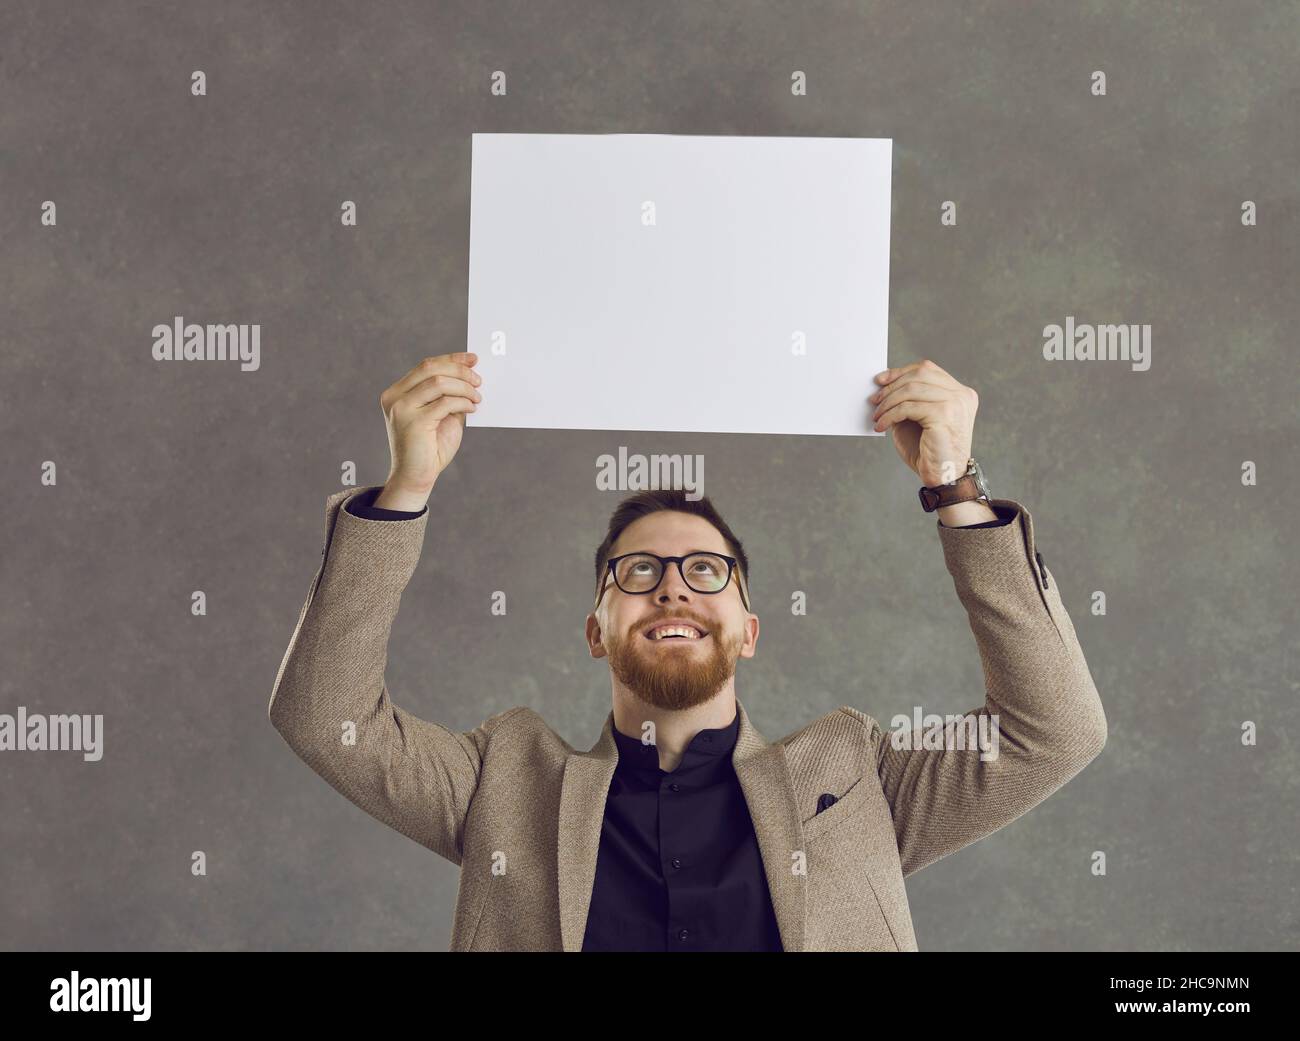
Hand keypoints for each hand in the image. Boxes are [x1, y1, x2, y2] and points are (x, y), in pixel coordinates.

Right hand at [377, 352, 482, 500]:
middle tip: (479, 380)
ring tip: (477, 398)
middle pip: (430, 368)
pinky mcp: (413, 421)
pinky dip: (462, 403)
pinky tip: (471, 409)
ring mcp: (401, 408)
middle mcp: (395, 397)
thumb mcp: (441, 415)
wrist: (416, 477)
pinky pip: (444, 402)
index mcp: (397, 392)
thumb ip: (448, 396)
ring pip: (438, 382)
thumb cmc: (430, 448)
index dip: (451, 359)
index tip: (473, 358)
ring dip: (463, 388)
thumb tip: (470, 375)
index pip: (426, 366)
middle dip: (459, 370)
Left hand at [869, 359, 977, 487]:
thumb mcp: (916, 420)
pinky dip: (890, 415)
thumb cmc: (928, 452)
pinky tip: (882, 426)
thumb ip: (908, 400)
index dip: (901, 372)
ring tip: (877, 416)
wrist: (944, 479)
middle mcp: (961, 395)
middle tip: (874, 401)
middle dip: (892, 386)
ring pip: (912, 389)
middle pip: (919, 375)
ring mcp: (955, 403)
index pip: (927, 370)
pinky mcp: (944, 415)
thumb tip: (883, 384)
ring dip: (888, 402)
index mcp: (960, 393)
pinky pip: (908, 407)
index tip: (880, 381)